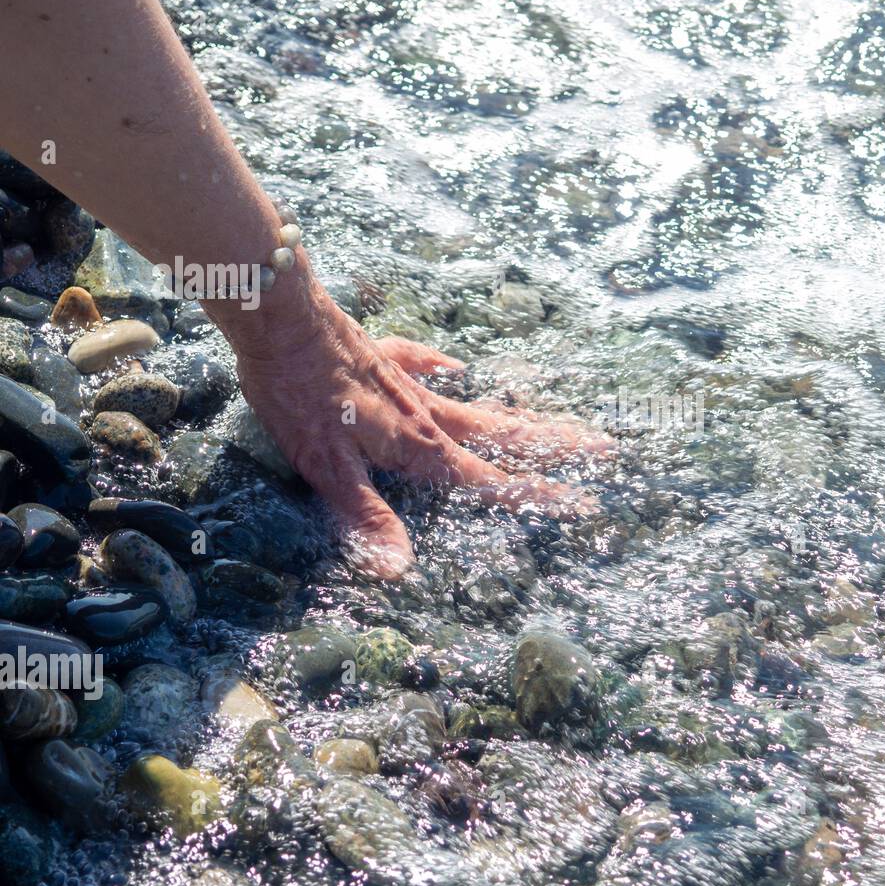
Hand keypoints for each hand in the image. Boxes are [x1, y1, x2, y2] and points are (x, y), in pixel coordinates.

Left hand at [232, 292, 611, 579]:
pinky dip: (442, 369)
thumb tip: (401, 570)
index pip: (488, 479)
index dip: (534, 494)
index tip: (582, 502)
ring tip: (550, 420)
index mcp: (418, 447)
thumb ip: (367, 517)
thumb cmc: (299, 393)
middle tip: (603, 446)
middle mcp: (425, 415)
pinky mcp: (383, 357)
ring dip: (516, 417)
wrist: (279, 314)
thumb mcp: (326, 467)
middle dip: (554, 446)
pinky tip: (457, 367)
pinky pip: (423, 365)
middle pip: (502, 435)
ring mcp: (408, 383)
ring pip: (475, 406)